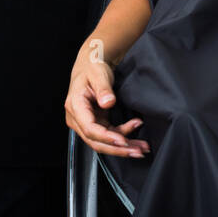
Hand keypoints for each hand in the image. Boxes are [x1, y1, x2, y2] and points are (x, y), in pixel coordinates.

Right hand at [65, 42, 148, 157]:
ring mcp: (87, 122)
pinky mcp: (96, 123)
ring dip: (123, 147)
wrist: (92, 65)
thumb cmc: (93, 67)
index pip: (89, 128)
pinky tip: (136, 137)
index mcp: (75, 106)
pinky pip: (109, 135)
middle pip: (96, 141)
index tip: (122, 140)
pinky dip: (122, 138)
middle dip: (117, 149)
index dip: (106, 137)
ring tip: (142, 148)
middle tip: (137, 151)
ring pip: (103, 142)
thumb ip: (103, 88)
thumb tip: (107, 103)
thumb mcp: (99, 74)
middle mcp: (78, 118)